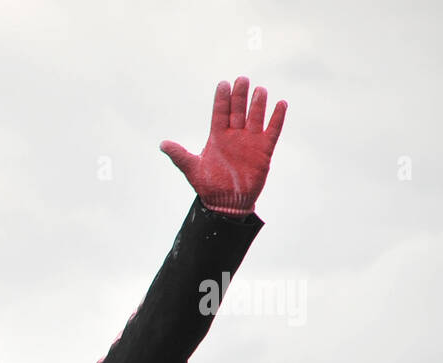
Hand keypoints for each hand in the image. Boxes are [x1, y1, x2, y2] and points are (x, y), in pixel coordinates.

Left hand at [160, 77, 286, 216]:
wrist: (227, 203)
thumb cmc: (209, 186)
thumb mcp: (193, 169)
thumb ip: (180, 155)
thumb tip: (162, 144)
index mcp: (217, 137)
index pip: (220, 113)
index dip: (221, 99)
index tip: (223, 84)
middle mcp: (234, 135)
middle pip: (238, 111)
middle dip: (240, 96)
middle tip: (242, 80)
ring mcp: (249, 141)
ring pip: (255, 117)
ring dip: (258, 104)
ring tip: (259, 90)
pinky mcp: (263, 150)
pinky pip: (272, 131)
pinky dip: (276, 119)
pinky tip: (280, 104)